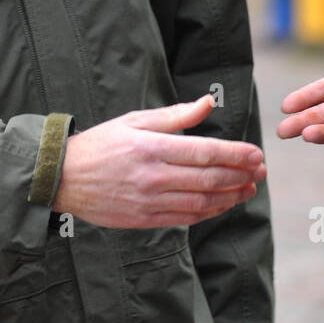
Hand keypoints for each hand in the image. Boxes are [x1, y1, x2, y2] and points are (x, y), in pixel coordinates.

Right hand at [51, 94, 265, 228]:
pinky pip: (186, 218)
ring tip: (249, 188)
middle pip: (209, 178)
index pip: (204, 152)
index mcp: (151, 147)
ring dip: (231, 196)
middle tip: (260, 171)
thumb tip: (208, 103)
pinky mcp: (144, 219)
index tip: (257, 154)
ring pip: (202, 202)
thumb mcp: (134, 121)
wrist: (63, 178)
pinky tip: (224, 203)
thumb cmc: (100, 144)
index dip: (236, 155)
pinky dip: (210, 212)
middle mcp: (153, 176)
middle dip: (240, 175)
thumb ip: (175, 116)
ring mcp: (149, 201)